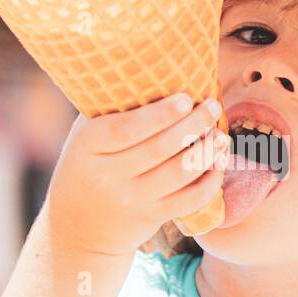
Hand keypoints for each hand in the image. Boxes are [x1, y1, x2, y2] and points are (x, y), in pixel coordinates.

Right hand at [44, 93, 229, 257]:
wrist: (77, 226)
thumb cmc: (88, 165)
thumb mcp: (86, 136)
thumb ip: (111, 110)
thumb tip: (156, 70)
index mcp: (88, 146)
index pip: (125, 130)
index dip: (159, 115)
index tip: (186, 98)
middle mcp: (107, 175)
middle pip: (158, 149)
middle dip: (192, 126)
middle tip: (212, 106)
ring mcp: (130, 199)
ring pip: (178, 174)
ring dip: (206, 152)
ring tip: (219, 134)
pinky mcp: (151, 218)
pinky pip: (188, 201)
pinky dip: (209, 182)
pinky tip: (218, 163)